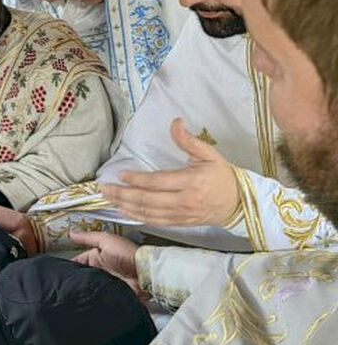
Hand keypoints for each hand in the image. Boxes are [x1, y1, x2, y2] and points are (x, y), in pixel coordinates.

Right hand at [69, 230, 142, 296]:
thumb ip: (88, 238)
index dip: (69, 265)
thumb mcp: (106, 240)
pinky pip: (96, 294)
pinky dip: (90, 295)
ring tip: (71, 290)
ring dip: (81, 287)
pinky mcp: (109, 293)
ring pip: (87, 285)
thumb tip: (71, 233)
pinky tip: (83, 297)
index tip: (59, 270)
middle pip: (81, 275)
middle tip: (64, 282)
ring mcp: (105, 282)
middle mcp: (100, 269)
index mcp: (98, 256)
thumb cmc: (128, 255)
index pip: (78, 261)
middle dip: (73, 278)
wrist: (144, 275)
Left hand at [101, 118, 238, 226]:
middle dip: (123, 194)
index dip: (137, 179)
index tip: (122, 174)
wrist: (240, 203)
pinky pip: (155, 221)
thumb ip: (188, 140)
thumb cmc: (223, 176)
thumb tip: (175, 122)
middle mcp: (184, 200)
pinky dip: (137, 216)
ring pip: (148, 212)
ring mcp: (181, 214)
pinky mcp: (180, 223)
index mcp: (191, 181)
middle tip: (105, 188)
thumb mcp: (209, 154)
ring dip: (126, 206)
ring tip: (109, 198)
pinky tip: (124, 211)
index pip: (157, 182)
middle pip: (147, 199)